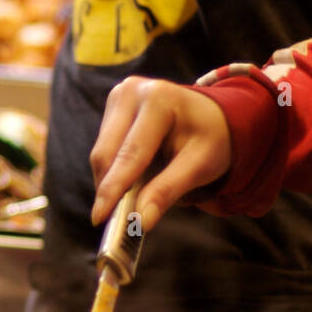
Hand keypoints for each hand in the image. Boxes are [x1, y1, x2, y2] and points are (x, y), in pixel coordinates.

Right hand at [90, 76, 232, 229]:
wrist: (212, 115)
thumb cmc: (211, 138)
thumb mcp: (200, 165)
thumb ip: (168, 190)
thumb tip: (141, 220)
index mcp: (158, 99)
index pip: (130, 153)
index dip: (114, 188)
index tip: (100, 218)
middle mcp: (131, 91)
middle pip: (107, 152)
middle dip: (108, 188)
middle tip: (109, 219)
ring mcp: (118, 95)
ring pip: (101, 152)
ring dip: (109, 180)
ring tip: (126, 199)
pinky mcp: (112, 105)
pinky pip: (103, 146)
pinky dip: (113, 169)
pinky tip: (128, 179)